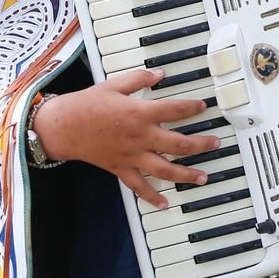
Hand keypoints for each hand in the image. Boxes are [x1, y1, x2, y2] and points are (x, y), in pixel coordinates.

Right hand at [30, 68, 222, 207]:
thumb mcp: (113, 84)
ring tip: (203, 177)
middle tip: (215, 144)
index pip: (174, 110)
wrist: (62, 126)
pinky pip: (139, 186)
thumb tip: (159, 73)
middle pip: (178, 144)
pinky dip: (152, 197)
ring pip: (165, 170)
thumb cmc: (86, 104)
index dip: (192, 107)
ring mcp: (131, 155)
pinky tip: (164, 204)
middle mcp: (139, 137)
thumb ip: (139, 78)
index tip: (204, 106)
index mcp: (139, 113)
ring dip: (186, 175)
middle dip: (200, 144)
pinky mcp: (120, 168)